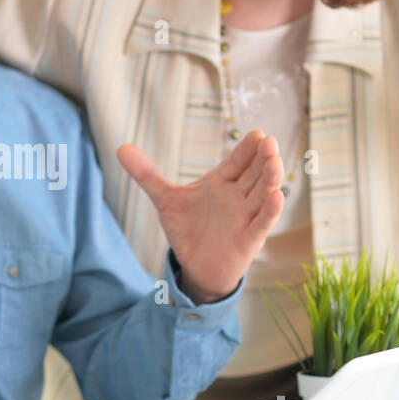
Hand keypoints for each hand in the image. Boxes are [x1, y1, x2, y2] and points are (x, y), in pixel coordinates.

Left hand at [117, 130, 283, 302]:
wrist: (195, 266)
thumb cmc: (187, 229)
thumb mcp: (164, 200)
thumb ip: (146, 174)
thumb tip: (121, 148)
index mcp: (221, 183)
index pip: (237, 161)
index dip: (247, 149)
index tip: (257, 133)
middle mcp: (237, 197)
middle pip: (254, 173)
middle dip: (263, 158)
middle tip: (269, 141)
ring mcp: (245, 216)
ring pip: (262, 194)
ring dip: (270, 178)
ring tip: (275, 161)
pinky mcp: (249, 239)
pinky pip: (262, 223)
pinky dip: (270, 210)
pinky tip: (277, 196)